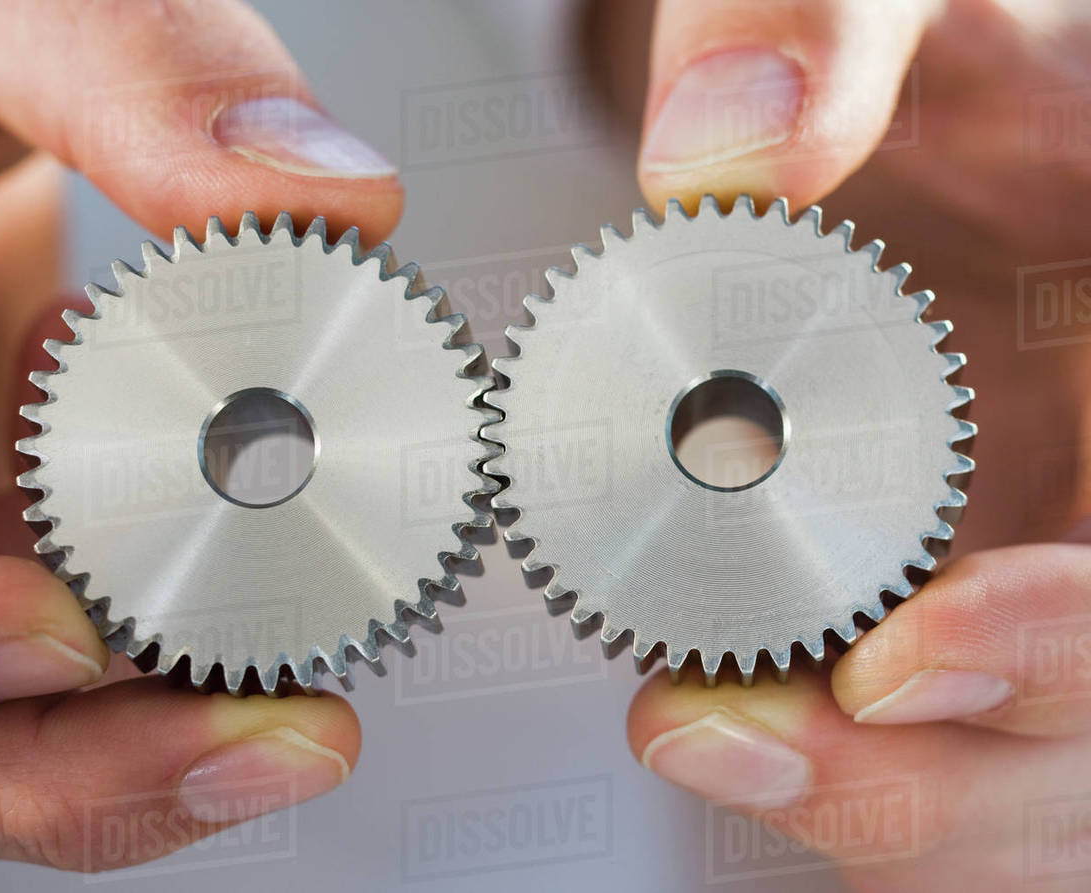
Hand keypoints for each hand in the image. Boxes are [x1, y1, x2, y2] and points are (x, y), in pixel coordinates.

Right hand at [0, 0, 400, 870]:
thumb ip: (128, 73)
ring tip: (300, 730)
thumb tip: (335, 195)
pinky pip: (83, 650)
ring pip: (3, 721)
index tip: (57, 631)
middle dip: (77, 759)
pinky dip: (176, 666)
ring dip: (148, 743)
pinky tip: (277, 624)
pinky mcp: (8, 539)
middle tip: (267, 740)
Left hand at [616, 1, 1090, 888]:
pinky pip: (946, 761)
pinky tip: (724, 727)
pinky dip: (844, 778)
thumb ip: (830, 29)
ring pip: (1029, 791)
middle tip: (722, 735)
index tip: (896, 655)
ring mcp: (1065, 582)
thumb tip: (714, 154)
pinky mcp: (978, 618)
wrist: (922, 121)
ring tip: (696, 738)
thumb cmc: (950, 67)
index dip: (1070, 640)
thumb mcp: (917, 3)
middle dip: (932, 784)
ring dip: (875, 804)